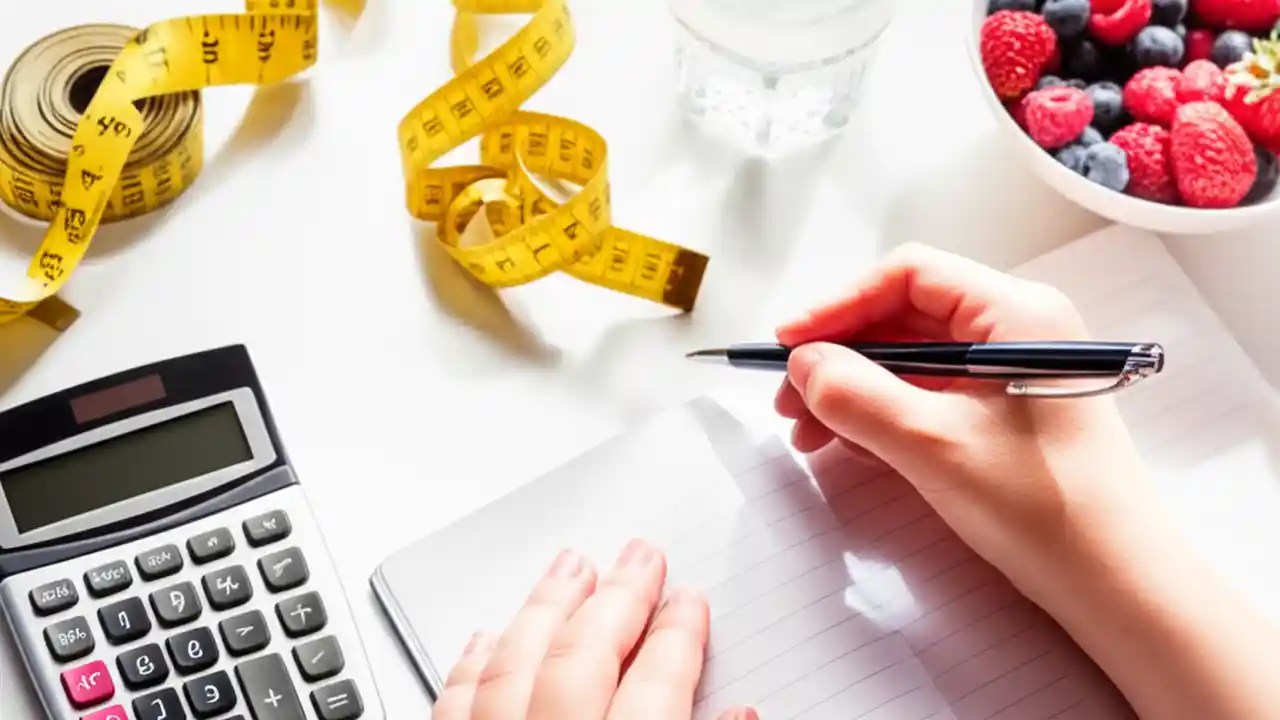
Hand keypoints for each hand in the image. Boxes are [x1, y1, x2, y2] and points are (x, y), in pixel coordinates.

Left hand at [433, 539, 755, 719]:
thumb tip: (742, 714)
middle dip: (616, 599)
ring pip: (509, 670)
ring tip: (569, 565)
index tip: (692, 602)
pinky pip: (451, 709)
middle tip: (641, 556)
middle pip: (580, 660)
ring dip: (542, 611)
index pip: (657, 690)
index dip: (679, 639)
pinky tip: (485, 639)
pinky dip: (469, 669)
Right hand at [773, 243, 1279, 719]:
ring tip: (811, 431)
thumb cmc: (1047, 510)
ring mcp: (1011, 372)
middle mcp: (1017, 330)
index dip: (838, 305)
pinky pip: (929, 394)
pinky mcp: (1005, 414)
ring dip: (855, 389)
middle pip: (904, 316)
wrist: (1118, 585)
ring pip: (911, 359)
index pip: (907, 276)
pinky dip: (884, 414)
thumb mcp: (933, 445)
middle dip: (840, 355)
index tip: (789, 343)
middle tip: (790, 397)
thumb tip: (804, 364)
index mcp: (1016, 314)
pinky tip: (852, 444)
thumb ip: (857, 396)